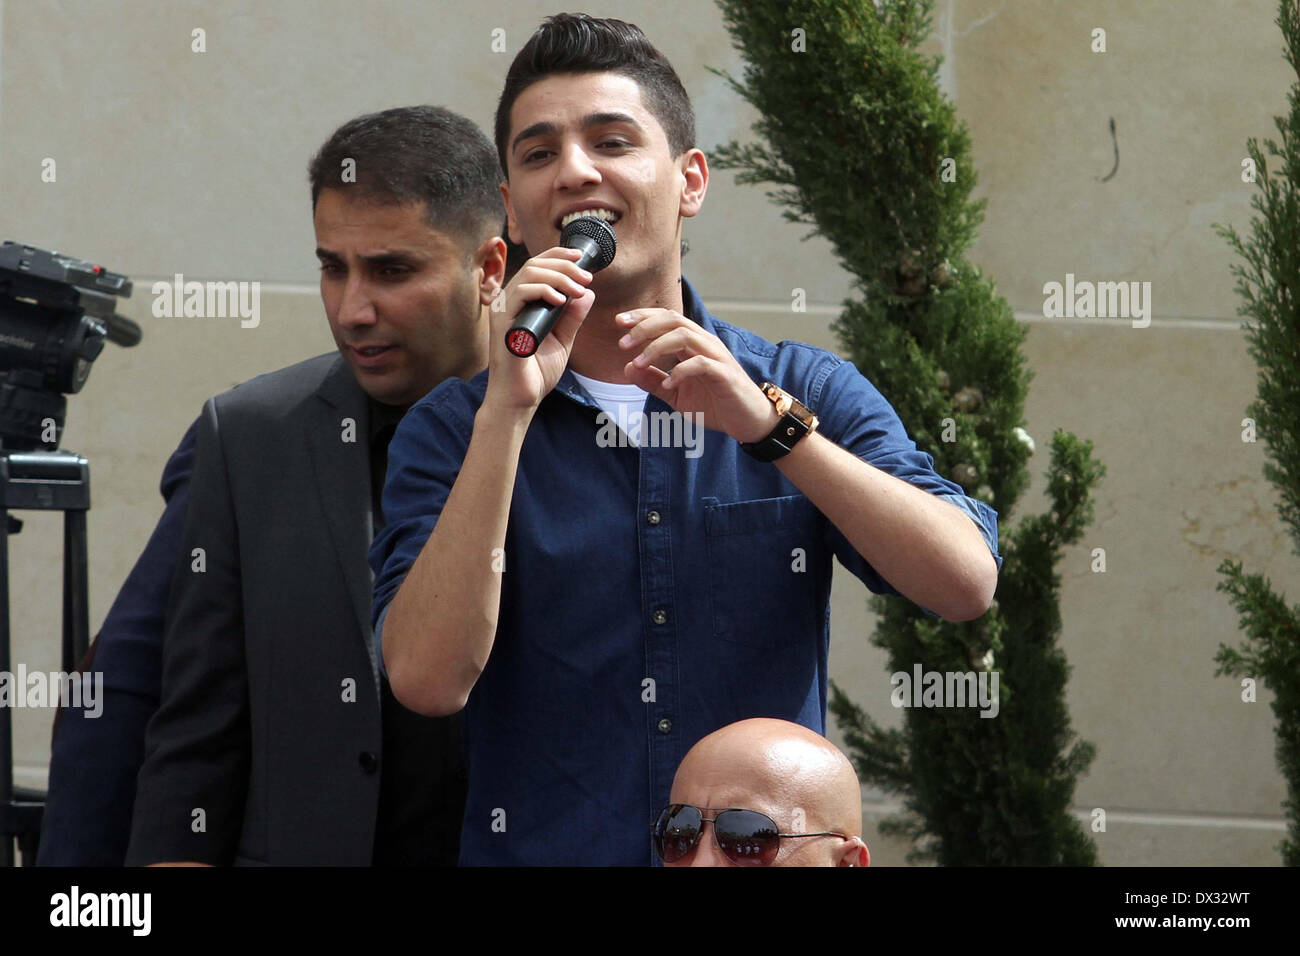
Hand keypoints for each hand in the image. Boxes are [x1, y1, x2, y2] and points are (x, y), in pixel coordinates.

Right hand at [485, 247, 594, 412]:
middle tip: (586, 277)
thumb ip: (573, 316)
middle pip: (535, 264)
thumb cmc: (536, 371)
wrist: (522, 398)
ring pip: (529, 274)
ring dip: (558, 277)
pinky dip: (543, 290)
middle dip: (565, 266)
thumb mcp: (563, 339)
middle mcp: (510, 302)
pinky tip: (560, 300)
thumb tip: (587, 292)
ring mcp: (504, 310)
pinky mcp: (502, 322)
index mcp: (522, 302)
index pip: (537, 266)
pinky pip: (521, 293)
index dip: (558, 256)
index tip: (581, 258)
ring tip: (578, 289)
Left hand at [616, 308, 779, 442]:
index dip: (642, 316)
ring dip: (656, 347)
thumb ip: (653, 381)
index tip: (618, 323)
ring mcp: (716, 357)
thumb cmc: (715, 404)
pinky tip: (667, 384)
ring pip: (684, 336)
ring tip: (639, 363)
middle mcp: (704, 344)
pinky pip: (700, 364)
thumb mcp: (676, 394)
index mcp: (693, 344)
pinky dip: (680, 371)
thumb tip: (628, 368)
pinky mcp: (725, 374)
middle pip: (673, 319)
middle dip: (644, 326)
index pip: (666, 318)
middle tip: (622, 343)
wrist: (748, 422)